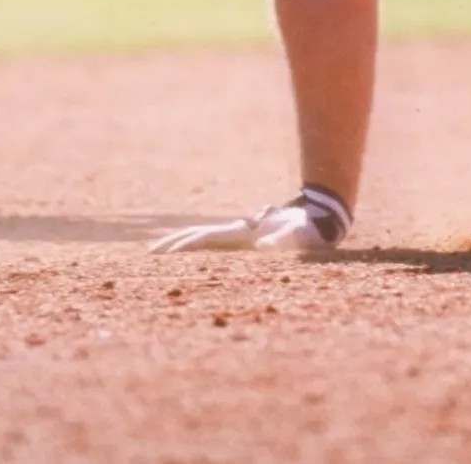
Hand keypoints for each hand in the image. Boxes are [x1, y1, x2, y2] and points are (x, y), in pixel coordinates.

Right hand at [149, 186, 349, 253]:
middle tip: (151, 253)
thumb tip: (263, 244)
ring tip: (162, 252)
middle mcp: (237, 232)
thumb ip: (281, 242)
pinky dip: (200, 247)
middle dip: (175, 244)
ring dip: (184, 244)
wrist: (319, 217)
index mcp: (241, 234)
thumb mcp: (295, 237)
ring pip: (205, 238)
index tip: (162, 254)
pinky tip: (194, 253)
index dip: (183, 246)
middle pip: (199, 236)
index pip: (204, 240)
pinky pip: (216, 244)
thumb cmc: (307, 231)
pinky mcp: (248, 239)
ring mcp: (241, 234)